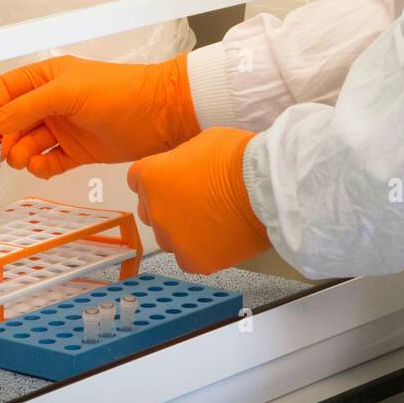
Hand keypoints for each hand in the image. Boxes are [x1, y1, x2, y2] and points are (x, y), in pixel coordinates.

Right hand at [0, 52, 198, 174]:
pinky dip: (41, 167)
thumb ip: (27, 107)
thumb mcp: (66, 93)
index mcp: (48, 78)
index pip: (7, 91)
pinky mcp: (78, 151)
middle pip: (14, 122)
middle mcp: (53, 102)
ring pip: (29, 144)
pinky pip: (49, 162)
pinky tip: (43, 166)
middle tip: (3, 152)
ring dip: (22, 154)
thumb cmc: (120, 91)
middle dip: (5, 138)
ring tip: (26, 159)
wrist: (159, 114)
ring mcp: (65, 127)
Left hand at [127, 127, 269, 272]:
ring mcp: (172, 238)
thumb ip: (181, 160)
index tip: (171, 182)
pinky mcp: (193, 260)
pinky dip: (201, 250)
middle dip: (168, 205)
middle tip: (195, 201)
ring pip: (169, 237)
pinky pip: (188, 258)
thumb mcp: (201, 142)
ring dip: (183, 230)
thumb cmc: (239, 158)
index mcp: (151, 176)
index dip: (157, 180)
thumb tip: (184, 170)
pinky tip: (219, 237)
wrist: (265, 188)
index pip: (138, 181)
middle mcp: (155, 210)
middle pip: (151, 210)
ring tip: (213, 219)